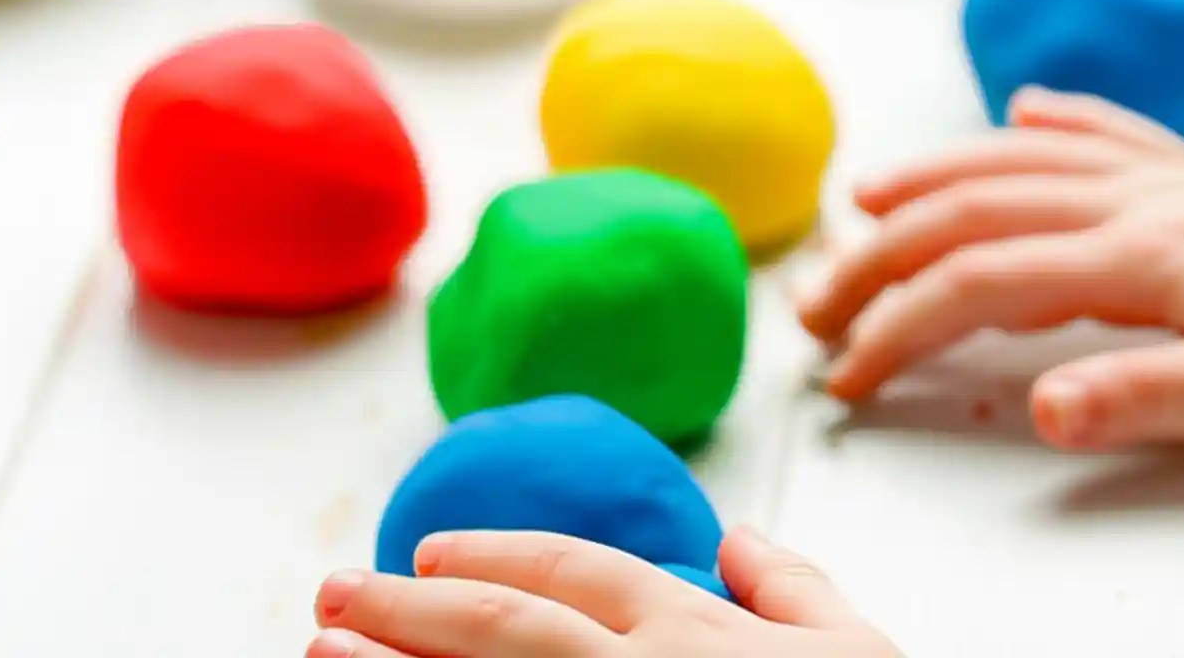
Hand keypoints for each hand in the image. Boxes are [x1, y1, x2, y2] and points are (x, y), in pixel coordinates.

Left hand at [306, 528, 899, 657]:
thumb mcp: (862, 654)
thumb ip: (797, 586)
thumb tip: (740, 536)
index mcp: (693, 633)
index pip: (571, 567)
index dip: (493, 552)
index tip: (429, 552)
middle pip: (500, 621)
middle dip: (407, 603)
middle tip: (331, 591)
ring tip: (321, 649)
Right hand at [799, 85, 1183, 449]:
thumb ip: (1144, 397)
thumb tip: (1044, 409)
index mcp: (1140, 258)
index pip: (977, 283)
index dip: (897, 328)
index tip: (849, 373)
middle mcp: (1137, 203)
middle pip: (970, 213)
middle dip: (878, 257)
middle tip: (820, 302)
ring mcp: (1166, 182)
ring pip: (1020, 157)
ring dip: (933, 174)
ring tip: (867, 196)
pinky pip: (1109, 131)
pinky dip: (1057, 122)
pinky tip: (1023, 111)